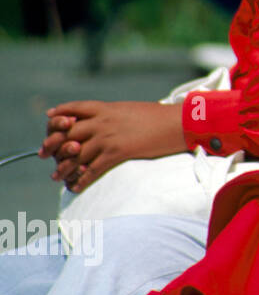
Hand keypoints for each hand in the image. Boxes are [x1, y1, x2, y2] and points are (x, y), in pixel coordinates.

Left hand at [42, 101, 185, 191]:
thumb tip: (105, 119)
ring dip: (63, 168)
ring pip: (75, 154)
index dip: (57, 117)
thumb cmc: (159, 116)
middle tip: (44, 155)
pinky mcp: (118, 152)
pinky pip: (92, 169)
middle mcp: (102, 121)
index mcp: (105, 108)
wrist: (178, 122)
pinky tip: (75, 187)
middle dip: (52, 145)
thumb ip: (113, 114)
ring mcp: (108, 137)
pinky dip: (81, 180)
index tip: (49, 123)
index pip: (72, 109)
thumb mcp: (130, 109)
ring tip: (57, 177)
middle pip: (67, 133)